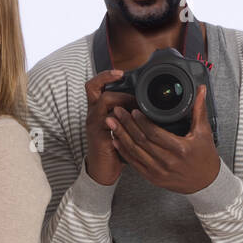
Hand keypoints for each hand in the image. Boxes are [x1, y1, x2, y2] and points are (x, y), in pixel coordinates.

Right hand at [84, 69, 132, 185]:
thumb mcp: (121, 125)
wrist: (104, 169)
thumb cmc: (115, 146)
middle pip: (95, 88)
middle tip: (137, 99)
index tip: (121, 73)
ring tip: (136, 109)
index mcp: (98, 108)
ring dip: (122, 100)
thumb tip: (149, 103)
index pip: (94, 85)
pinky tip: (133, 122)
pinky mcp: (98, 135)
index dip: (105, 76)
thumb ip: (129, 113)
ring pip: (104, 101)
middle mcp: (93, 113)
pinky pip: (108, 121)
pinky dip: (122, 118)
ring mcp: (94, 123)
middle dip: (119, 89)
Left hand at [108, 83, 220, 193]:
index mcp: (180, 149)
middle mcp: (168, 162)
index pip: (155, 133)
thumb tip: (200, 90)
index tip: (134, 110)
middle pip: (141, 141)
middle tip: (117, 111)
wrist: (205, 183)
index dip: (142, 121)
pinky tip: (116, 141)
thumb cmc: (205, 158)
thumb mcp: (204, 133)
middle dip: (127, 124)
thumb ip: (199, 110)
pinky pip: (134, 164)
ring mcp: (159, 172)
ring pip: (134, 152)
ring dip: (121, 136)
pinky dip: (124, 152)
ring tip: (112, 123)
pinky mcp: (153, 178)